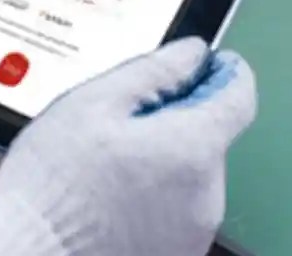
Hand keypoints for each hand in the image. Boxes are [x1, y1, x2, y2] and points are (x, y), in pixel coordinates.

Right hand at [0, 38, 256, 255]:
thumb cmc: (52, 190)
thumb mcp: (93, 104)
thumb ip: (154, 72)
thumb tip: (192, 55)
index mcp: (193, 150)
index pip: (240, 97)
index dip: (227, 72)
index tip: (210, 65)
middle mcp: (206, 197)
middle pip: (210, 138)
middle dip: (178, 120)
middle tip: (124, 122)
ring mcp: (192, 233)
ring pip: (192, 177)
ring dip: (165, 162)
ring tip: (107, 168)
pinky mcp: (175, 255)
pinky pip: (177, 212)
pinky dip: (155, 199)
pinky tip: (111, 199)